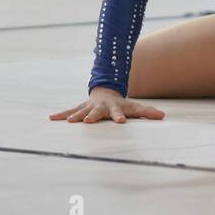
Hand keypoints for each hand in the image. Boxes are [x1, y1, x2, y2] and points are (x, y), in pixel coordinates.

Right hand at [50, 87, 166, 122]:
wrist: (105, 92)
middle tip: (88, 122)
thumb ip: (147, 112)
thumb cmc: (122, 104)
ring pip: (81, 111)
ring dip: (75, 116)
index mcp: (114, 108)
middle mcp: (100, 107)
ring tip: (69, 121)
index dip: (120, 117)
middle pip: (97, 112)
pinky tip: (51, 118)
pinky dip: (61, 114)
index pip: (119, 113)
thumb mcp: (135, 107)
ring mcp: (89, 107)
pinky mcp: (80, 108)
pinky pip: (69, 111)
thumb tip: (163, 116)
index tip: (121, 122)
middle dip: (92, 117)